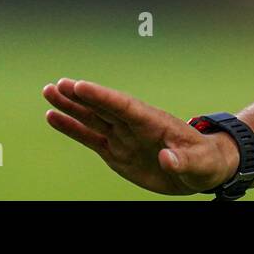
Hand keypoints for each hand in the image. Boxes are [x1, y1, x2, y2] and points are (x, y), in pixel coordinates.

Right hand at [42, 78, 237, 195]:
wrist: (201, 169)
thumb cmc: (205, 162)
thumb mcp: (199, 164)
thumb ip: (183, 161)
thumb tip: (167, 158)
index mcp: (154, 122)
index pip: (124, 106)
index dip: (102, 96)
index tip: (80, 86)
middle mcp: (135, 125)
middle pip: (103, 108)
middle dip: (81, 96)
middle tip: (57, 84)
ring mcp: (123, 136)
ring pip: (93, 118)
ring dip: (71, 106)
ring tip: (49, 91)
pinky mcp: (116, 151)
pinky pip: (90, 137)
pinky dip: (71, 127)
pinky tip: (53, 116)